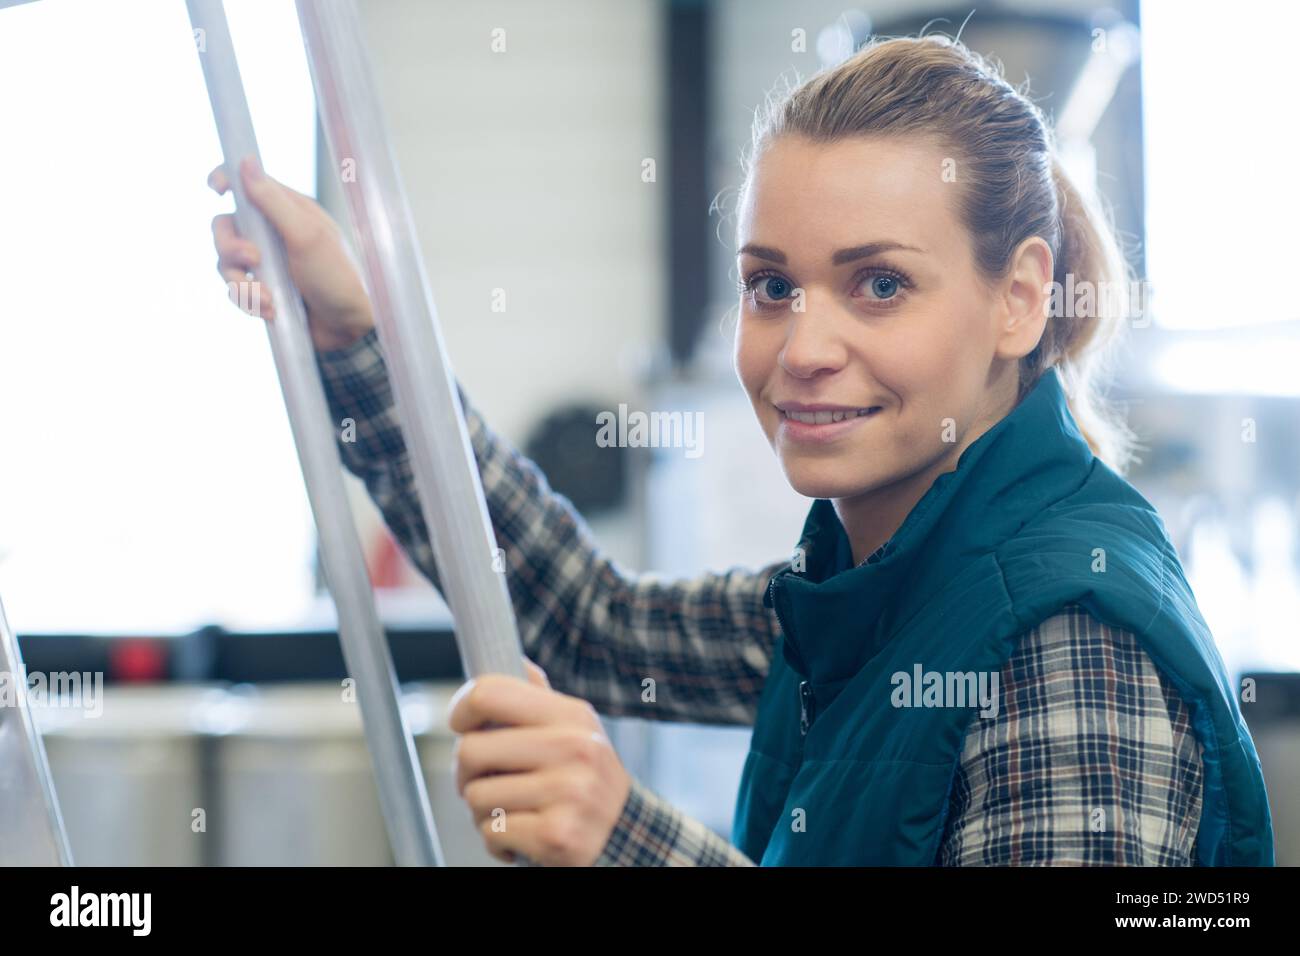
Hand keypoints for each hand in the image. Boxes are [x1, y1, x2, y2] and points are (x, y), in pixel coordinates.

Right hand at [207, 156, 374, 350]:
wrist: (349, 330)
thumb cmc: (338, 278)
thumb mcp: (306, 236)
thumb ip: (273, 201)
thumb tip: (246, 161)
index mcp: (287, 211)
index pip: (248, 184)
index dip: (226, 179)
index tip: (217, 190)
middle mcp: (272, 233)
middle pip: (225, 227)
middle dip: (229, 247)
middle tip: (253, 261)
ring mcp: (267, 263)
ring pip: (226, 263)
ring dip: (242, 284)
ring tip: (269, 299)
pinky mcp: (264, 289)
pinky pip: (237, 291)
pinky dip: (250, 302)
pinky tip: (273, 311)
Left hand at [449, 660, 631, 865]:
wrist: (627, 835)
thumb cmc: (586, 779)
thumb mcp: (576, 731)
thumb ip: (540, 698)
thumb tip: (514, 659)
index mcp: (571, 715)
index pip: (490, 693)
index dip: (461, 709)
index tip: (462, 725)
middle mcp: (573, 748)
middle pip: (470, 749)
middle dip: (466, 772)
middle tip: (484, 781)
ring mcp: (567, 792)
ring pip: (476, 796)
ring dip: (482, 811)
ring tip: (511, 811)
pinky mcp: (557, 835)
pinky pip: (491, 832)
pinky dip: (496, 841)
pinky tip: (522, 837)